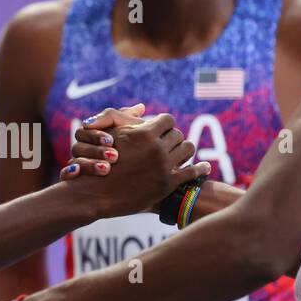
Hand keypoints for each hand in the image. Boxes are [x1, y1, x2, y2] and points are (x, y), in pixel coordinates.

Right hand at [59, 107, 209, 218]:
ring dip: (184, 151)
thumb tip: (143, 107)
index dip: (165, 125)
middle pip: (178, 135)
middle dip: (173, 139)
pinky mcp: (168, 184)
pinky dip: (201, 169)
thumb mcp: (109, 134)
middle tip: (169, 145)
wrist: (95, 193)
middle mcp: (157, 148)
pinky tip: (205, 168)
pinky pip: (193, 172)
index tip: (161, 131)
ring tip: (180, 155)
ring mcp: (164, 166)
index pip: (168, 120)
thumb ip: (125, 117)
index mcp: (144, 133)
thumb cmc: (98, 161)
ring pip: (188, 149)